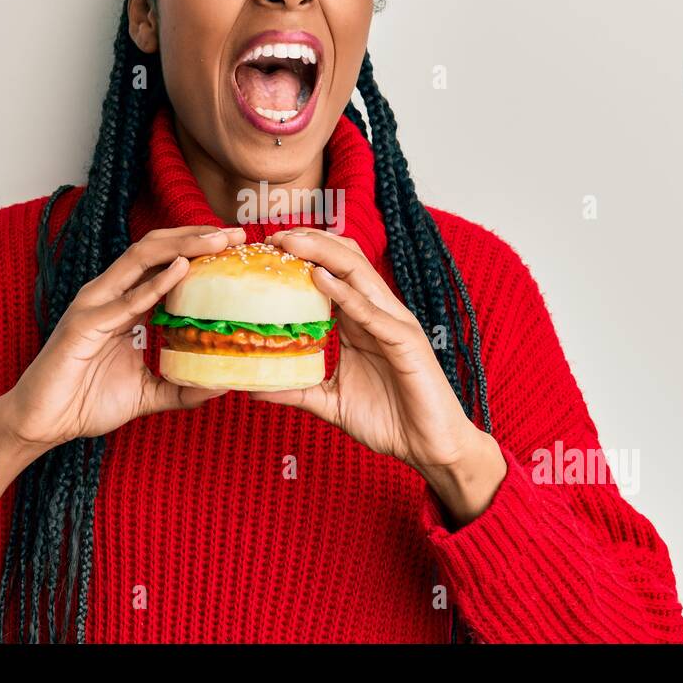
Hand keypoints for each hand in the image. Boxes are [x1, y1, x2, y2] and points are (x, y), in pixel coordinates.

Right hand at [0, 225, 244, 450]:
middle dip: (196, 236)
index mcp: (123, 304)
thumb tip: (221, 386)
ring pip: (141, 259)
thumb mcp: (148, 393)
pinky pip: (126, 300)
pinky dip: (155, 283)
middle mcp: (109, 295)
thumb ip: (181, 388)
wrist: (42, 424)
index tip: (236, 245)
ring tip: (216, 240)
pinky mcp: (84, 324)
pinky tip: (182, 269)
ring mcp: (95, 305)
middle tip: (236, 233)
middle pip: (156, 249)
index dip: (198, 249)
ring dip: (181, 246)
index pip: (164, 262)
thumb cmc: (86, 403)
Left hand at [250, 228, 485, 474]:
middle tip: (275, 235)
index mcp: (362, 321)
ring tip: (291, 242)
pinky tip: (320, 279)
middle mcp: (378, 313)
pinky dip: (345, 293)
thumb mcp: (330, 401)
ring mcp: (394, 324)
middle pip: (345, 261)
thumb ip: (296, 390)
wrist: (430, 447)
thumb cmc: (389, 421)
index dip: (304, 255)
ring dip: (323, 254)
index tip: (268, 247)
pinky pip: (371, 312)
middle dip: (311, 243)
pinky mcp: (406, 342)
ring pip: (359, 274)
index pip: (333, 273)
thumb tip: (252, 387)